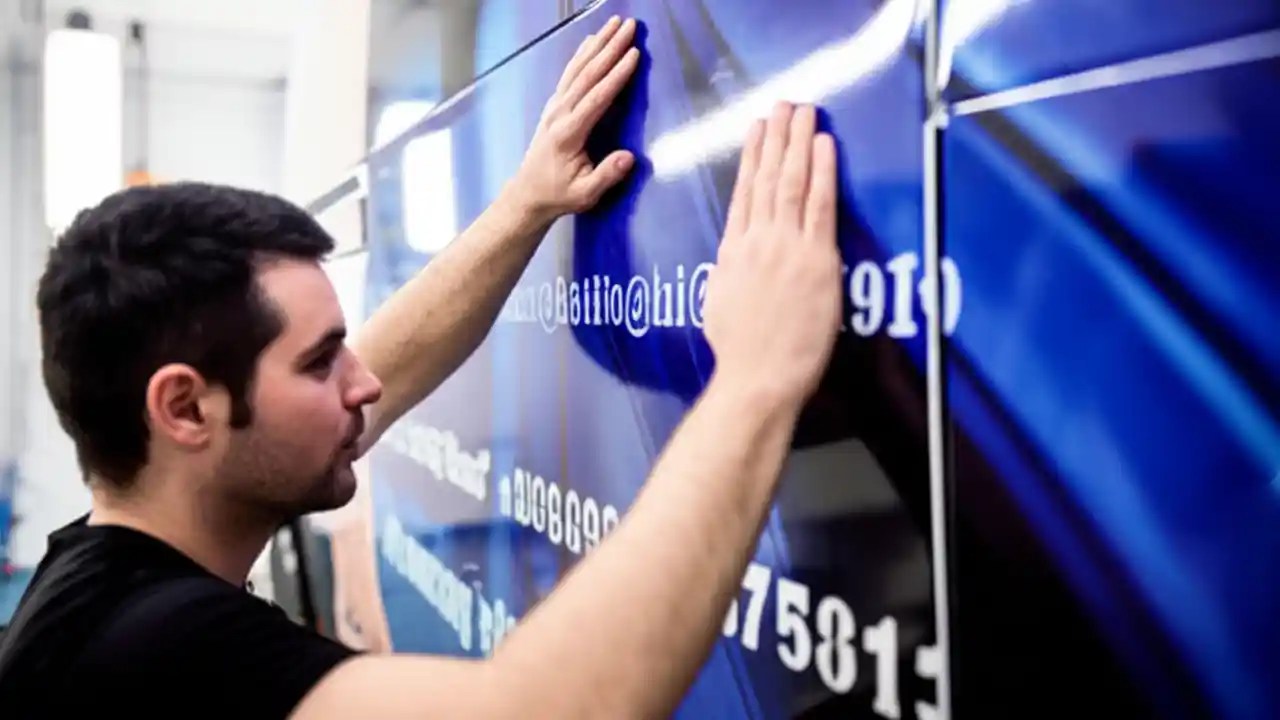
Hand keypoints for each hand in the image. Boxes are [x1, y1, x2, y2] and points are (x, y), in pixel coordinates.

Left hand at [509, 16, 639, 219]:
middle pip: (588, 74)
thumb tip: (629, 158)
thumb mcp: (585, 194)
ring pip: (578, 68)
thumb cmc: (559, 195)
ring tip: (614, 23)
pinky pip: (570, 74)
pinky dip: (582, 54)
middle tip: (629, 26)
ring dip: (597, 44)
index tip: (634, 54)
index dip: (616, 75)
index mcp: (569, 133)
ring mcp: (555, 107)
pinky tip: (591, 41)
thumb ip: (606, 175)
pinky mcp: (555, 106)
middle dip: (610, 47)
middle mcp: (560, 114)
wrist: (529, 193)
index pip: (597, 97)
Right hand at [702, 103, 840, 409]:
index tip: (757, 130)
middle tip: (782, 105)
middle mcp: (757, 241)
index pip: (745, 192)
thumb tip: (736, 258)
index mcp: (733, 251)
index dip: (752, 157)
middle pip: (767, 177)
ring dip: (798, 142)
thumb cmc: (739, 352)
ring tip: (802, 112)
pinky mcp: (815, 259)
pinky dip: (822, 171)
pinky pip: (820, 204)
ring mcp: (786, 247)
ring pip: (791, 182)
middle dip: (776, 138)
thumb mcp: (720, 302)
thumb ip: (731, 272)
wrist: (757, 376)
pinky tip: (825, 145)